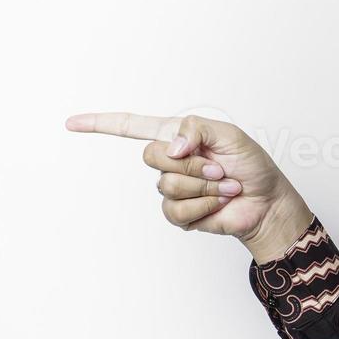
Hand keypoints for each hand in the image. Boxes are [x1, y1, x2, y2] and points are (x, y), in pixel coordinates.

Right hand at [65, 111, 311, 259]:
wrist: (266, 202)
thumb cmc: (251, 165)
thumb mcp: (229, 135)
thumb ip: (195, 130)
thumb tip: (170, 148)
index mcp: (177, 137)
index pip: (130, 127)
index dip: (100, 125)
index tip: (71, 123)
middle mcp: (170, 161)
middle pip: (150, 157)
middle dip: (190, 164)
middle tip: (218, 170)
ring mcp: (172, 189)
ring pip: (167, 186)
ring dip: (203, 188)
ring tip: (224, 186)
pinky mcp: (179, 214)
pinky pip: (177, 211)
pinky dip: (204, 207)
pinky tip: (218, 204)